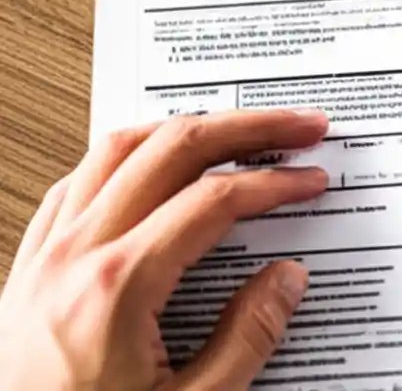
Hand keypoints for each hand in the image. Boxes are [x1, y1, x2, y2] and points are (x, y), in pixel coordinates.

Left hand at [0, 110, 329, 389]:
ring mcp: (44, 258)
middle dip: (244, 129)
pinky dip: (124, 160)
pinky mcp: (27, 272)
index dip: (274, 182)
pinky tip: (149, 168)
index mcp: (116, 288)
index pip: (213, 201)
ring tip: (229, 129)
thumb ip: (245, 340)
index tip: (309, 179)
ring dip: (183, 129)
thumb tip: (286, 281)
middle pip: (170, 150)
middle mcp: (73, 257)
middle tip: (292, 126)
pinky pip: (75, 184)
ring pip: (116, 150)